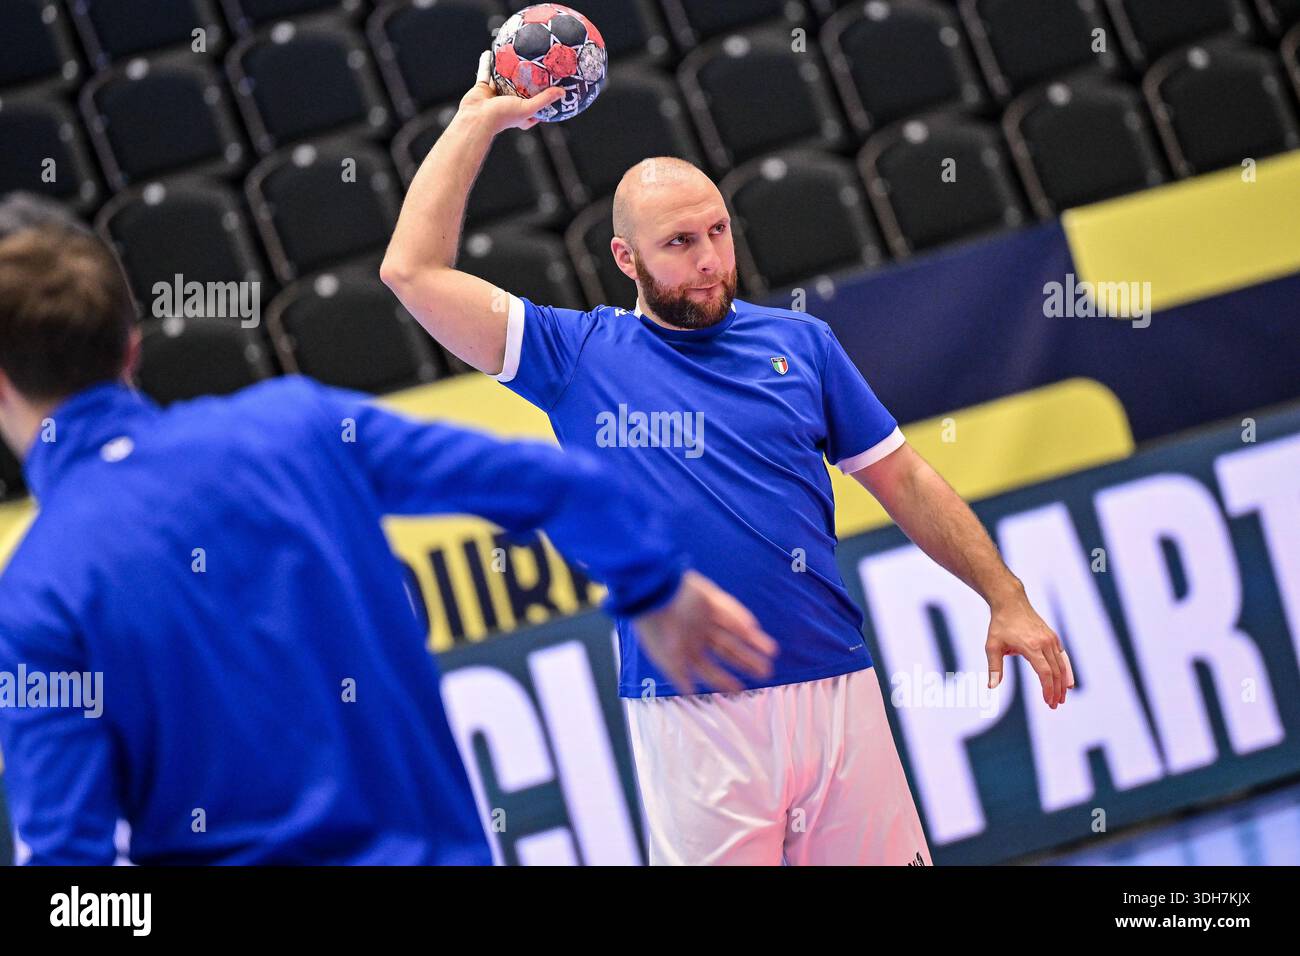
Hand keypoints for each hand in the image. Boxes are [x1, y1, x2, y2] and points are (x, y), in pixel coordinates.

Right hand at [457, 50, 565, 133]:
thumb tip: (562, 92)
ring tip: (513, 56)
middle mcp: (508, 105)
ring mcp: (496, 96)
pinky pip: (486, 72)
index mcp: (520, 114)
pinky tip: (491, 51)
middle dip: (526, 82)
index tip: (552, 91)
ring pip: (503, 79)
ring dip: (507, 69)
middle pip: (520, 91)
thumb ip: (544, 100)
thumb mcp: (528, 108)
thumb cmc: (502, 117)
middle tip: (535, 68)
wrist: (476, 118)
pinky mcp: (483, 88)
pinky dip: (487, 62)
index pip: (536, 109)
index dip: (544, 103)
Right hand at [632, 571, 777, 695]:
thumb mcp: (663, 657)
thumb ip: (679, 674)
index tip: (740, 690)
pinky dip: (741, 618)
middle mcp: (698, 634)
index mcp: (685, 650)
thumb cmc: (654, 628)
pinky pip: (730, 610)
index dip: (724, 680)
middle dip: (746, 662)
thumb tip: (690, 692)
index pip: (709, 669)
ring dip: (752, 642)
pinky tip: (753, 628)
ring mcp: (705, 616)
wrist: (650, 594)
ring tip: (772, 653)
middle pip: (727, 651)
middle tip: (766, 673)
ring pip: (734, 632)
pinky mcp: (710, 598)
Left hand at [985, 596, 1073, 708]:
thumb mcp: (992, 646)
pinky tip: (1069, 683)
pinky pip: (1063, 657)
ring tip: (1061, 699)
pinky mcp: (1053, 637)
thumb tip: (991, 687)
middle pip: (1056, 672)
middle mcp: (1045, 643)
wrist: (1011, 603)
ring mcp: (1051, 639)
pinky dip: (1067, 671)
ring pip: (1061, 665)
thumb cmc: (1000, 625)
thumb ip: (994, 667)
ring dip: (1063, 684)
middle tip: (1054, 705)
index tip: (1048, 702)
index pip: (1045, 672)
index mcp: (1031, 646)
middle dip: (1056, 691)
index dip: (1048, 689)